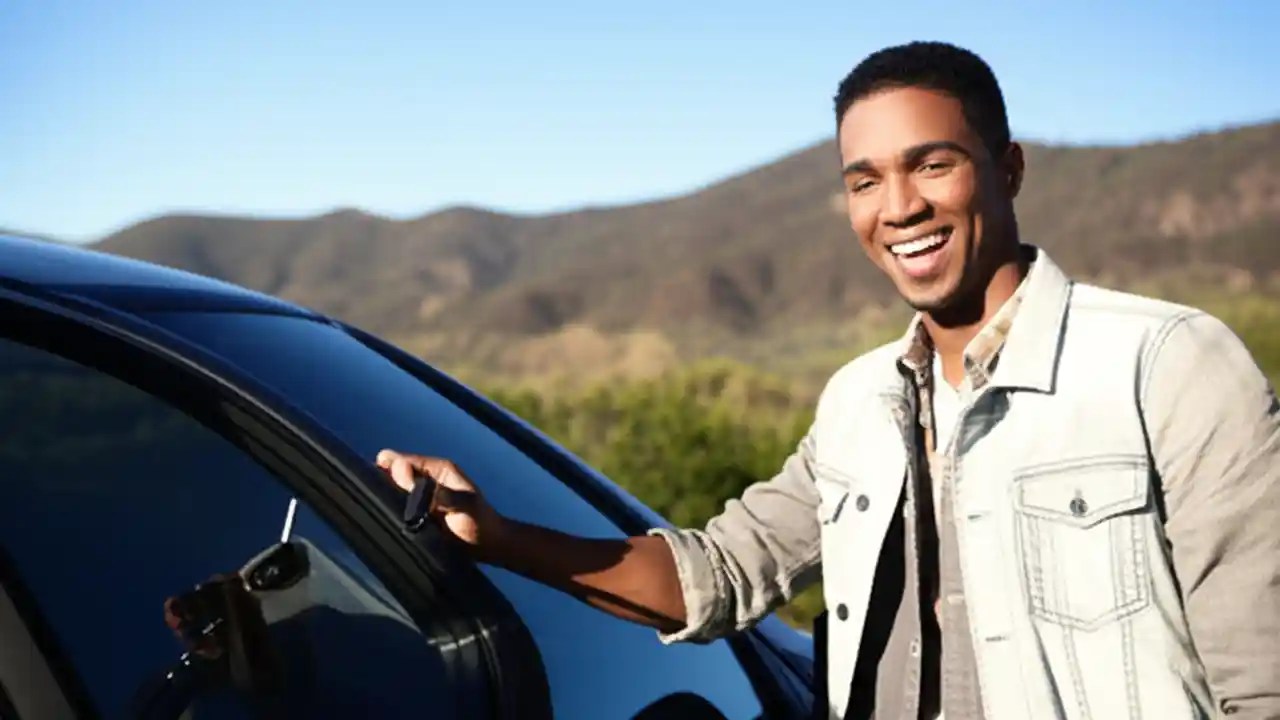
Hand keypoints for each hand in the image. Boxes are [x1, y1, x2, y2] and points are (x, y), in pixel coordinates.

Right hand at [375, 450, 505, 552]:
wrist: (491, 546)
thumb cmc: (480, 523)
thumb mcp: (462, 506)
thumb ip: (435, 491)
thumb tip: (400, 469)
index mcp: (438, 469)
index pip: (400, 460)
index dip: (384, 469)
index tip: (369, 484)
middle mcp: (427, 479)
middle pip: (393, 474)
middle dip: (382, 485)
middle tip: (377, 504)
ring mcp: (422, 496)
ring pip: (393, 491)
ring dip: (386, 500)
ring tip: (377, 513)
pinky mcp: (420, 512)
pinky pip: (399, 507)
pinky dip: (392, 512)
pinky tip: (384, 522)